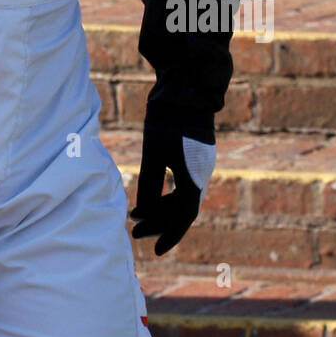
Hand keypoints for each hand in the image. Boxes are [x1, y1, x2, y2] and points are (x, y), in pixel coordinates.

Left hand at [129, 121, 215, 255]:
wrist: (186, 87)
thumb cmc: (168, 121)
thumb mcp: (153, 153)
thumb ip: (150, 184)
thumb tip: (143, 212)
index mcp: (194, 178)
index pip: (183, 217)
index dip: (169, 234)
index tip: (154, 249)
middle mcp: (200, 174)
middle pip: (182, 209)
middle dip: (159, 223)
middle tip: (135, 231)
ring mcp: (199, 163)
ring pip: (182, 196)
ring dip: (161, 208)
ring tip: (136, 214)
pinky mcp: (194, 152)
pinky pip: (182, 183)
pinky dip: (166, 193)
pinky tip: (150, 193)